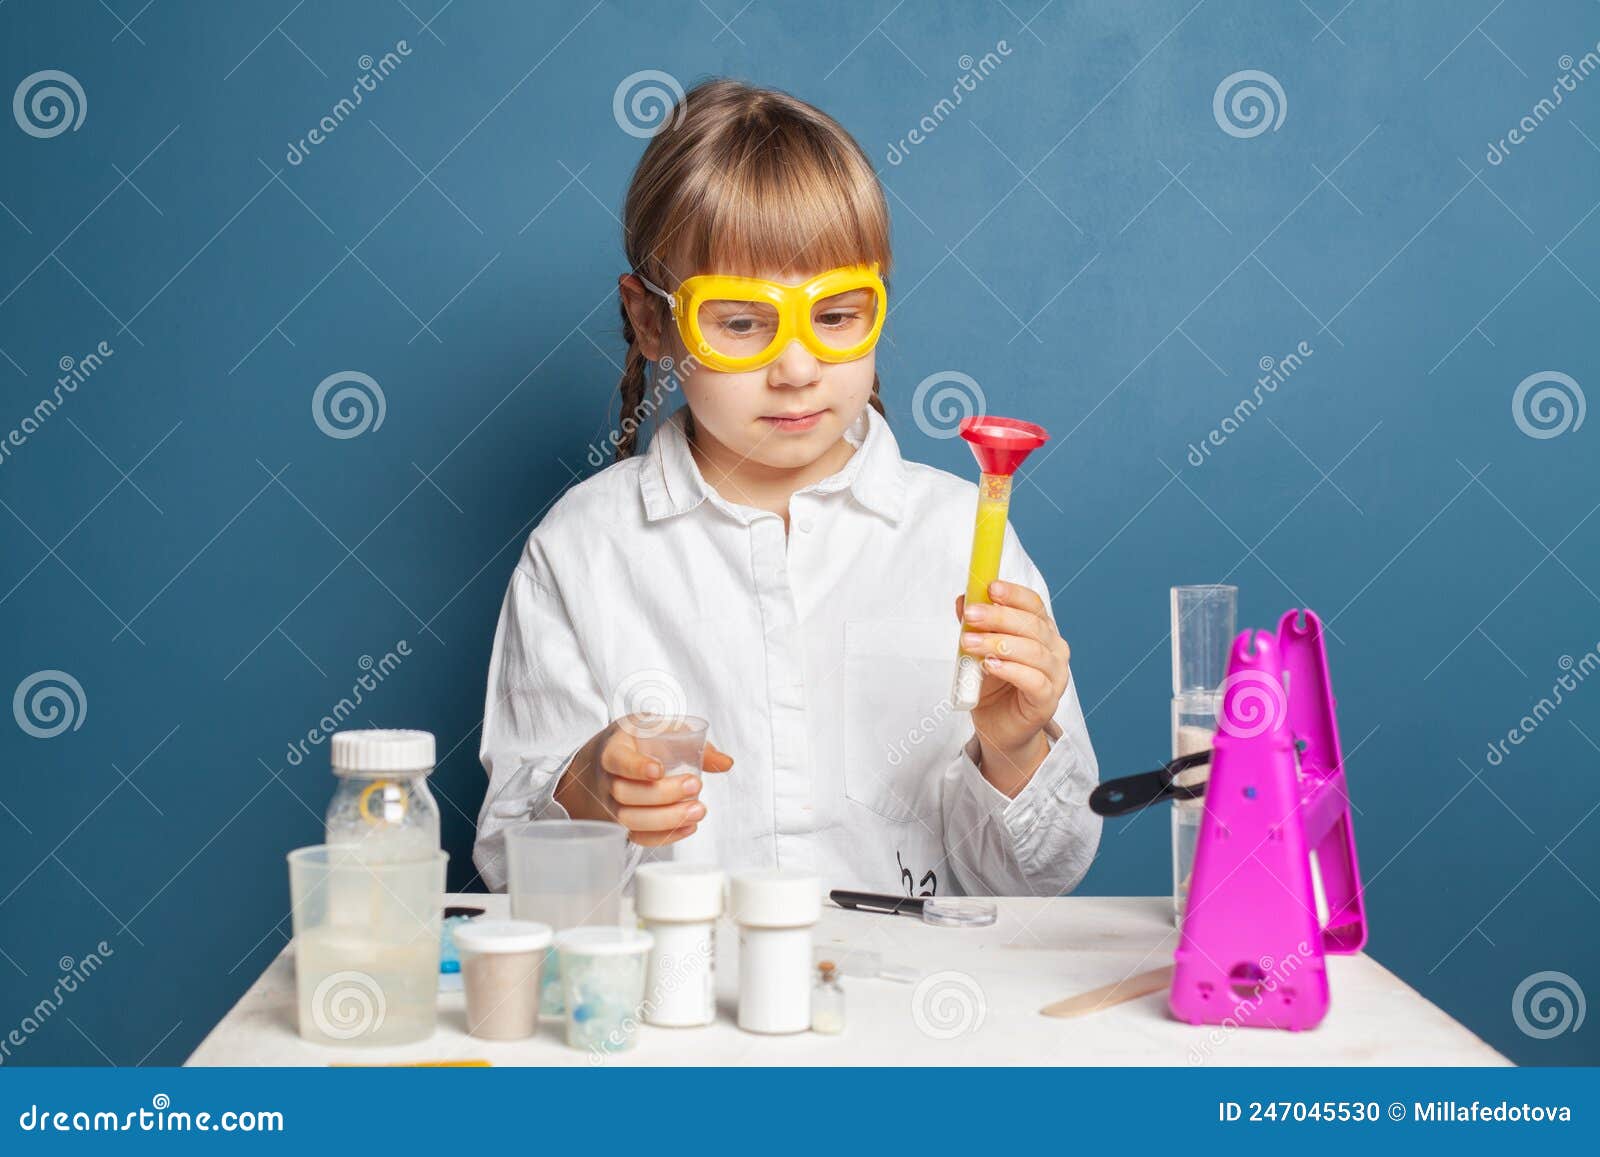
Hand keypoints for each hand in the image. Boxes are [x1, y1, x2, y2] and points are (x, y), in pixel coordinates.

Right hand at [554, 715, 734, 846]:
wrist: (609, 759)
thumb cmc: (639, 743)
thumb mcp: (662, 731)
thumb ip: (694, 744)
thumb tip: (725, 763)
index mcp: (614, 749)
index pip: (617, 759)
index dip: (636, 766)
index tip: (658, 770)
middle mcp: (607, 780)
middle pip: (625, 793)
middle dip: (663, 794)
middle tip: (696, 786)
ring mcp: (612, 805)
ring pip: (630, 820)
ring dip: (667, 819)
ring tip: (698, 810)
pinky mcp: (623, 824)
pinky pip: (638, 837)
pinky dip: (665, 836)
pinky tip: (689, 826)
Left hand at [955, 580, 1071, 779]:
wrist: (999, 728)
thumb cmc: (994, 686)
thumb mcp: (978, 650)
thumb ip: (974, 626)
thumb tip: (964, 599)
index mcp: (1041, 632)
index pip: (1033, 605)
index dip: (1013, 594)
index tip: (990, 587)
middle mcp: (1054, 650)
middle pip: (1032, 626)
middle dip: (999, 617)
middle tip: (970, 615)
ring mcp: (1055, 676)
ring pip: (1034, 652)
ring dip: (999, 643)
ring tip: (970, 643)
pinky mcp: (1047, 701)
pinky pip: (1033, 681)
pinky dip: (1011, 670)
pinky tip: (991, 665)